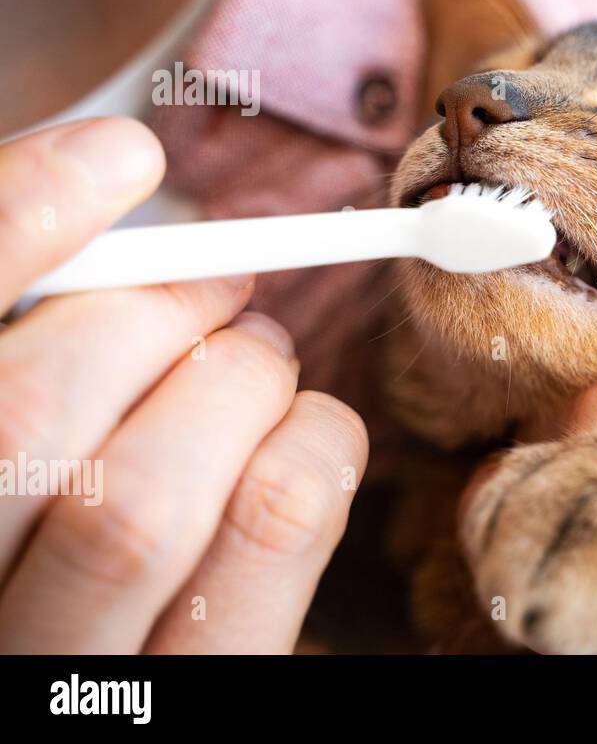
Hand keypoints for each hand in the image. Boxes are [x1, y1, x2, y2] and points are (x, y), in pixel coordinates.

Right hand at [0, 118, 367, 652]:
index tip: (115, 158)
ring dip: (236, 382)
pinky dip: (315, 442)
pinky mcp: (203, 690)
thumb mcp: (34, 448)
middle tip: (218, 284)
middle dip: (152, 313)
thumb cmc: (76, 530)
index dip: (14, 226)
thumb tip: (112, 195)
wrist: (108, 662)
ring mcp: (63, 678)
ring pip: (142, 504)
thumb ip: (47, 343)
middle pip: (23, 423)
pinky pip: (274, 534)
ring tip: (258, 357)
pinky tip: (304, 436)